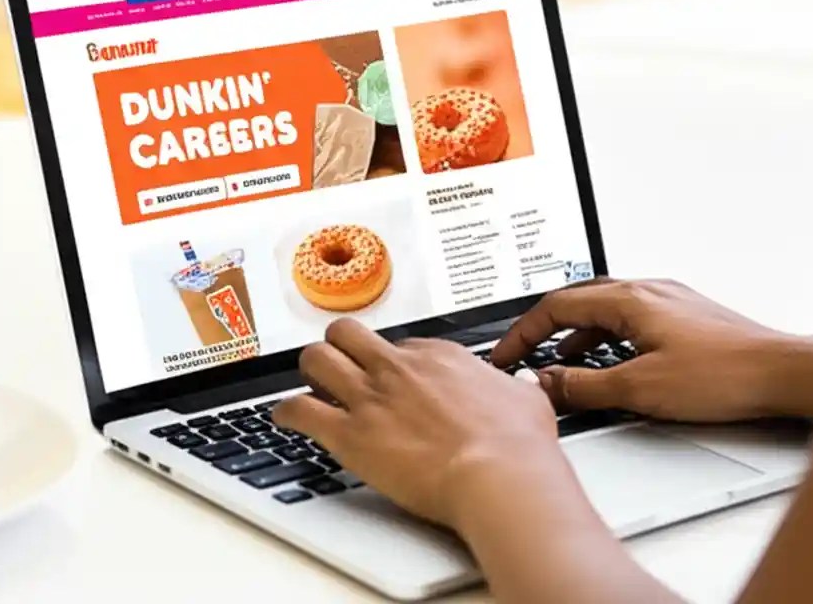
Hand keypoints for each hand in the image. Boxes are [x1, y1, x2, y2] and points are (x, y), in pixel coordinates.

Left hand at [272, 319, 567, 528]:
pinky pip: (299, 410)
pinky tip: (285, 417)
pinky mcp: (349, 434)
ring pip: (316, 359)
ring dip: (310, 370)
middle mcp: (398, 369)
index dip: (392, 361)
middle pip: (348, 334)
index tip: (392, 378)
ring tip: (311, 384)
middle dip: (339, 347)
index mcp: (438, 358)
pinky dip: (286, 412)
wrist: (499, 477)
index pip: (400, 345)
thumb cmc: (516, 446)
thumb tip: (520, 383)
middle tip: (339, 364)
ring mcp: (370, 399)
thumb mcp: (527, 400)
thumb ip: (516, 387)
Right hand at [490, 278, 812, 420]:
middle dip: (546, 330)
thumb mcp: (639, 387)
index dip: (522, 333)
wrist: (784, 373)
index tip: (505, 355)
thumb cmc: (725, 375)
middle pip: (578, 301)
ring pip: (605, 310)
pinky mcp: (685, 317)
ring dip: (577, 336)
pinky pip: (630, 319)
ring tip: (564, 365)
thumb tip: (545, 382)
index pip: (555, 305)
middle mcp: (648, 290)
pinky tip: (612, 363)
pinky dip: (607, 339)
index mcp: (629, 298)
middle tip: (527, 356)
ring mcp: (668, 301)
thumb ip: (583, 386)